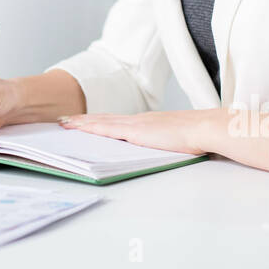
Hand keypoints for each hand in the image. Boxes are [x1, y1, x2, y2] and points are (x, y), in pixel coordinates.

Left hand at [59, 109, 219, 154]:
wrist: (205, 128)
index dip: (99, 121)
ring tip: (64, 123)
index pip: (117, 122)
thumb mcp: (176, 139)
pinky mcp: (134, 131)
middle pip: (104, 119)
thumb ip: (165, 142)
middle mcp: (138, 120)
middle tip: (63, 121)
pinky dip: (90, 127)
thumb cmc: (198, 136)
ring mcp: (135, 124)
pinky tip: (78, 128)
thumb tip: (164, 149)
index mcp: (147, 123)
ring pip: (101, 122)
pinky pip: (106, 128)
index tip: (84, 121)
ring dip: (81, 123)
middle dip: (83, 120)